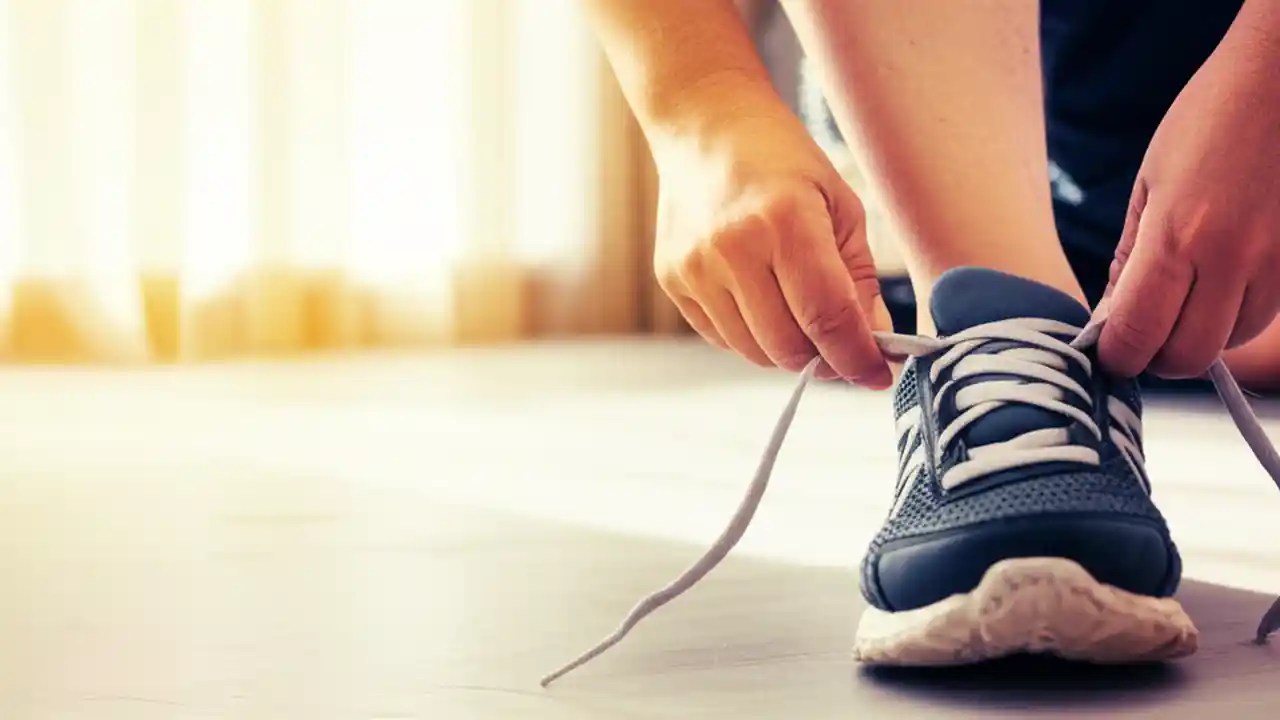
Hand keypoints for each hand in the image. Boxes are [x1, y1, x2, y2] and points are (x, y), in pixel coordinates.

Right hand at [651, 95, 891, 386]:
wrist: (705, 128)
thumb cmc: (782, 162)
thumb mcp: (840, 205)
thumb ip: (859, 279)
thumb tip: (875, 344)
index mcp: (785, 220)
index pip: (828, 317)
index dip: (859, 358)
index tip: (878, 376)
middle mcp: (733, 247)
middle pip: (790, 346)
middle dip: (827, 360)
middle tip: (846, 351)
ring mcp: (695, 267)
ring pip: (755, 351)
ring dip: (790, 351)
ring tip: (805, 320)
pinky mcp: (672, 279)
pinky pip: (723, 338)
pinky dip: (753, 336)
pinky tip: (765, 302)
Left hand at [1100, 30, 1279, 378]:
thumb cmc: (1212, 116)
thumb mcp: (1150, 181)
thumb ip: (1131, 257)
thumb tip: (1113, 314)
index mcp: (1179, 236)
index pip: (1138, 334)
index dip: (1117, 357)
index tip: (1108, 352)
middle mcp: (1233, 259)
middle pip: (1189, 356)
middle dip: (1157, 356)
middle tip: (1142, 334)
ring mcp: (1278, 264)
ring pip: (1231, 341)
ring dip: (1200, 335)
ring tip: (1184, 297)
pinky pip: (1263, 314)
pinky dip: (1235, 313)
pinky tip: (1221, 279)